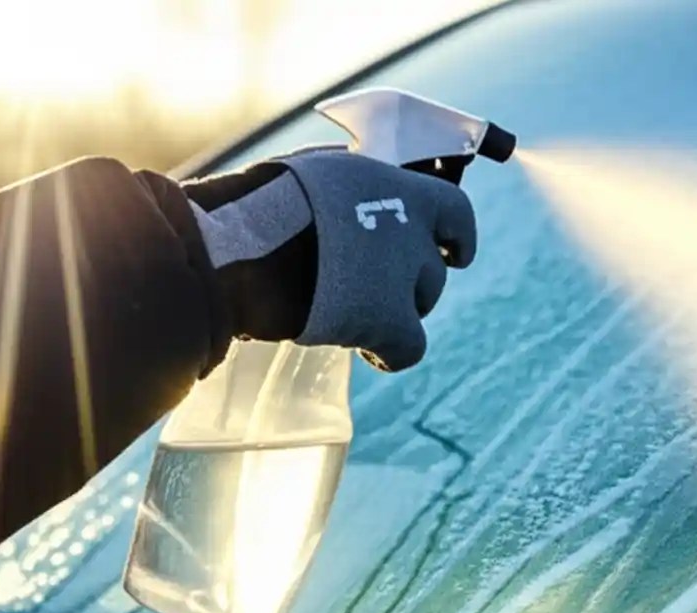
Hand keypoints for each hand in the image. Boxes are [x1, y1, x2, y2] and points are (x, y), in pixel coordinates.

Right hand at [187, 148, 476, 371]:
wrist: (239, 247)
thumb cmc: (259, 206)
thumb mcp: (316, 175)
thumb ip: (351, 189)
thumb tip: (358, 199)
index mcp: (396, 184)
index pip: (455, 210)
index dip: (457, 235)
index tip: (453, 250)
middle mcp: (411, 226)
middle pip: (432, 268)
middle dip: (408, 281)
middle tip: (368, 289)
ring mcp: (403, 275)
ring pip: (421, 304)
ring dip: (394, 310)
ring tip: (349, 311)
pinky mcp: (388, 320)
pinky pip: (408, 349)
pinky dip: (390, 353)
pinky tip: (367, 351)